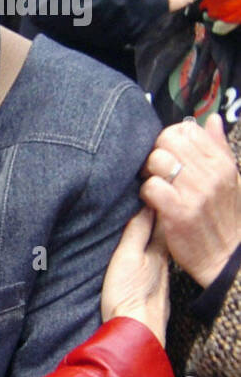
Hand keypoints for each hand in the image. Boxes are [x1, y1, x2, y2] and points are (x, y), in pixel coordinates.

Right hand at [101, 206, 169, 345]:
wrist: (135, 333)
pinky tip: (140, 257)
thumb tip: (145, 204)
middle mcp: (162, 264)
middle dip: (152, 218)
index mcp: (158, 252)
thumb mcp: (128, 256)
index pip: (160, 221)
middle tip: (141, 201)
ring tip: (137, 224)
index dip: (154, 205)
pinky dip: (147, 254)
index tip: (144, 189)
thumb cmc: (129, 295)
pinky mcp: (151, 293)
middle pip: (160, 235)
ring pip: (156, 250)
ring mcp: (158, 280)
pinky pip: (152, 265)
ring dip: (149, 237)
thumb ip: (136, 231)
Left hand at [140, 115, 240, 287]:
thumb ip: (218, 147)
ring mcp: (194, 192)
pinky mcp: (178, 211)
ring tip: (156, 184)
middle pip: (167, 141)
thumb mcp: (230, 179)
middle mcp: (209, 173)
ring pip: (156, 161)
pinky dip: (146, 192)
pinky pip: (151, 187)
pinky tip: (153, 201)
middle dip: (156, 152)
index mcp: (221, 162)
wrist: (227, 256)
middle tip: (157, 170)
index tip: (169, 153)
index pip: (187, 129)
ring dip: (149, 172)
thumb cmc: (224, 215)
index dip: (170, 138)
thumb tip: (212, 120)